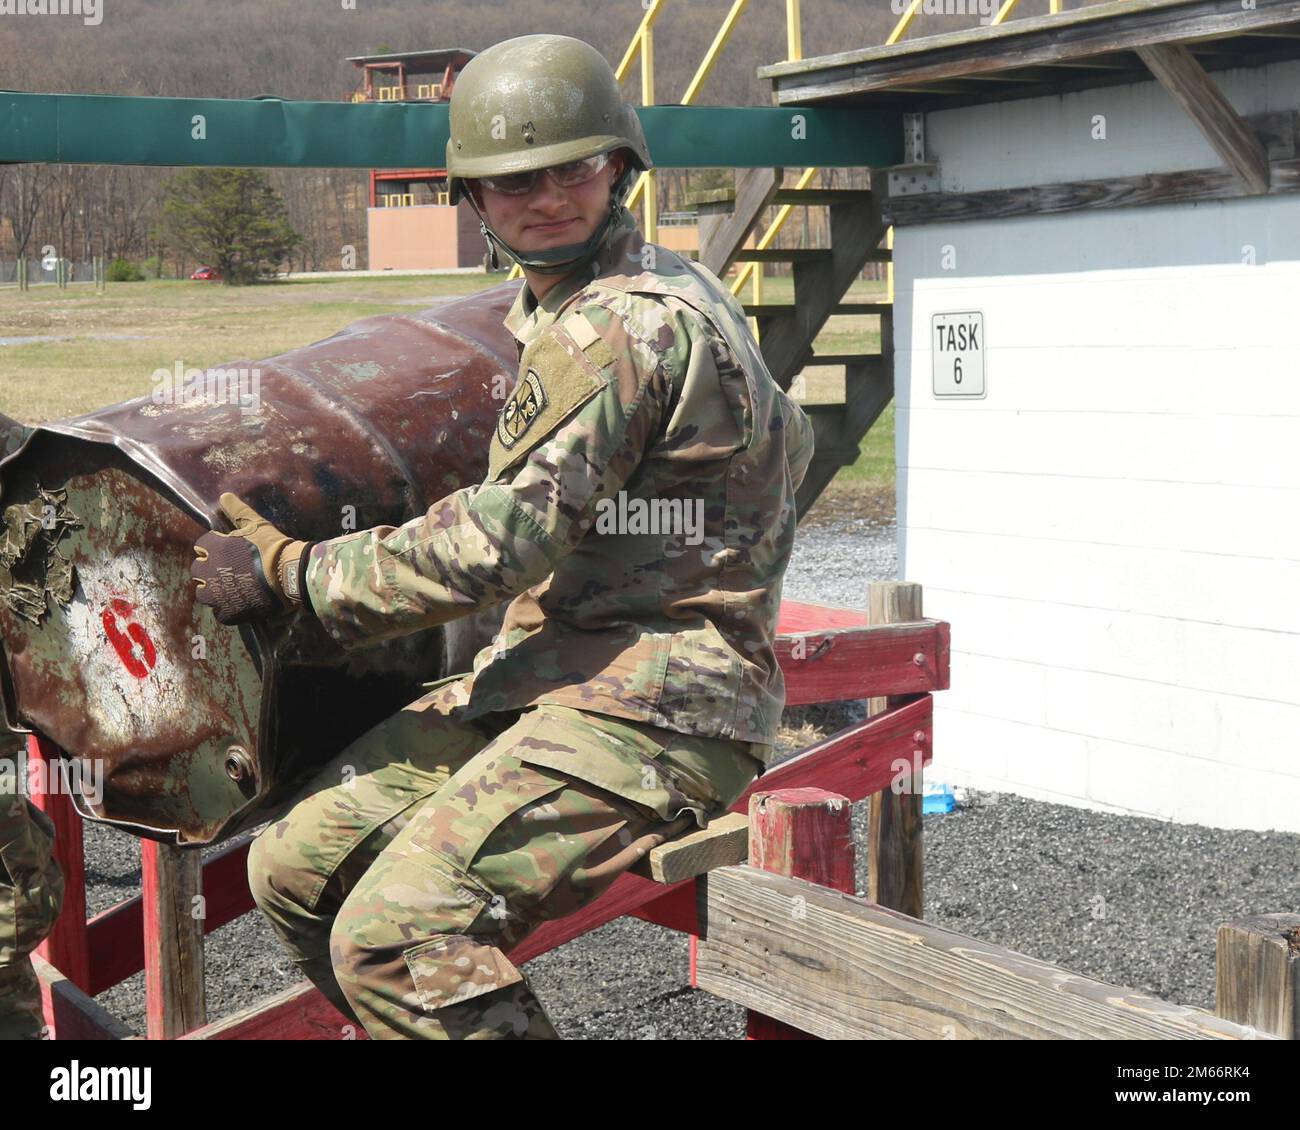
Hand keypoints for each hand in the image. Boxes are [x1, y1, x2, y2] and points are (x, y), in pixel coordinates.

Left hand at [192, 493, 309, 625]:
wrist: (290, 574)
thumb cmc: (272, 547)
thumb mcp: (256, 524)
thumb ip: (237, 511)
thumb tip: (223, 496)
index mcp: (212, 548)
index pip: (201, 546)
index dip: (213, 548)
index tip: (226, 552)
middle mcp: (209, 572)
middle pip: (197, 571)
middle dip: (209, 570)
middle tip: (229, 570)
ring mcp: (217, 595)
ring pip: (204, 594)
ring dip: (214, 591)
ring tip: (231, 589)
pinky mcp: (228, 612)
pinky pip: (219, 612)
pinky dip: (227, 608)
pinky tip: (239, 603)